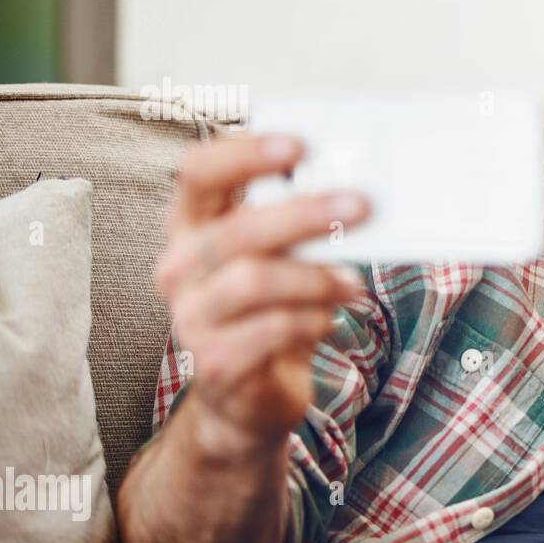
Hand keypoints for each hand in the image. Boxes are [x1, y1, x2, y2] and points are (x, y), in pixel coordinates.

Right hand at [154, 132, 371, 455]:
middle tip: (363, 206)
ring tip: (353, 284)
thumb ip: (300, 223)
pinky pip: (271, 330)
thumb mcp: (281, 259)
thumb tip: (357, 189)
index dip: (245, 153)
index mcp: (192, 227)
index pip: (199, 173)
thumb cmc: (270, 311)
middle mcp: (179, 267)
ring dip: (317, 277)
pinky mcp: (213, 363)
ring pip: (255, 280)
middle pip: (238, 228)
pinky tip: (328, 320)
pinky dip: (311, 320)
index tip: (300, 144)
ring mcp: (190, 317)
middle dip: (306, 213)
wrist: (248, 398)